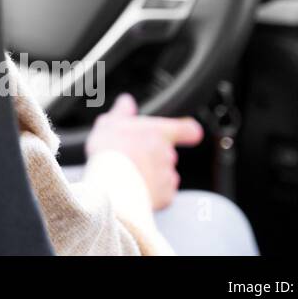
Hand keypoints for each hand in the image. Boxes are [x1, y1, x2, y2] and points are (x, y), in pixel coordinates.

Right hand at [85, 93, 202, 209]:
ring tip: (128, 175)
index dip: (187, 131)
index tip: (188, 133)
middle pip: (167, 153)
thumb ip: (122, 112)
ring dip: (152, 174)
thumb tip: (126, 101)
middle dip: (152, 156)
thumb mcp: (109, 123)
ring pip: (164, 173)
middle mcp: (168, 153)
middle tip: (132, 158)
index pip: (186, 128)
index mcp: (158, 132)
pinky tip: (134, 189)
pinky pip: (162, 193)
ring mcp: (168, 175)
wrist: (113, 187)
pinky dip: (151, 192)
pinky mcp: (166, 196)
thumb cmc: (111, 153)